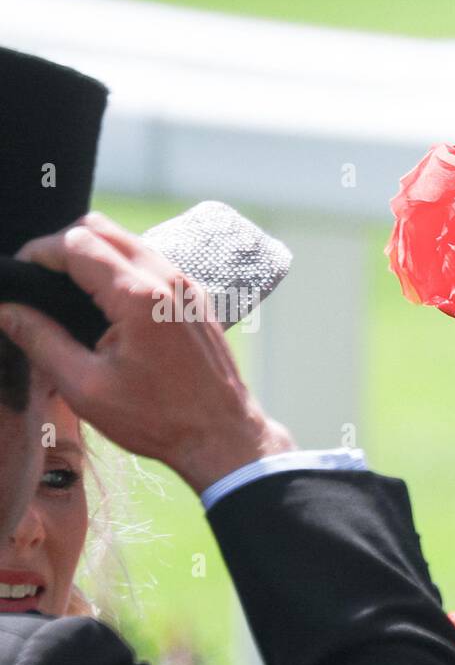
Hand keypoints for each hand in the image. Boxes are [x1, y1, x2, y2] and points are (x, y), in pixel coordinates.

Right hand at [0, 212, 294, 493]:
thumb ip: (40, 339)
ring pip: (129, 242)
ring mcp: (187, 286)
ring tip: (66, 288)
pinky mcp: (197, 298)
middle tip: (39, 278)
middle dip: (63, 243)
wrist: (223, 436)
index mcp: (139, 298)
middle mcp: (168, 281)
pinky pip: (152, 262)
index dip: (39, 251)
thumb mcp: (86, 386)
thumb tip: (7, 310)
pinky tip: (104, 300)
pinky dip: (122, 266)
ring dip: (94, 252)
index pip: (77, 243)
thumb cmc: (158, 419)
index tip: (20, 273)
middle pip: (102, 229)